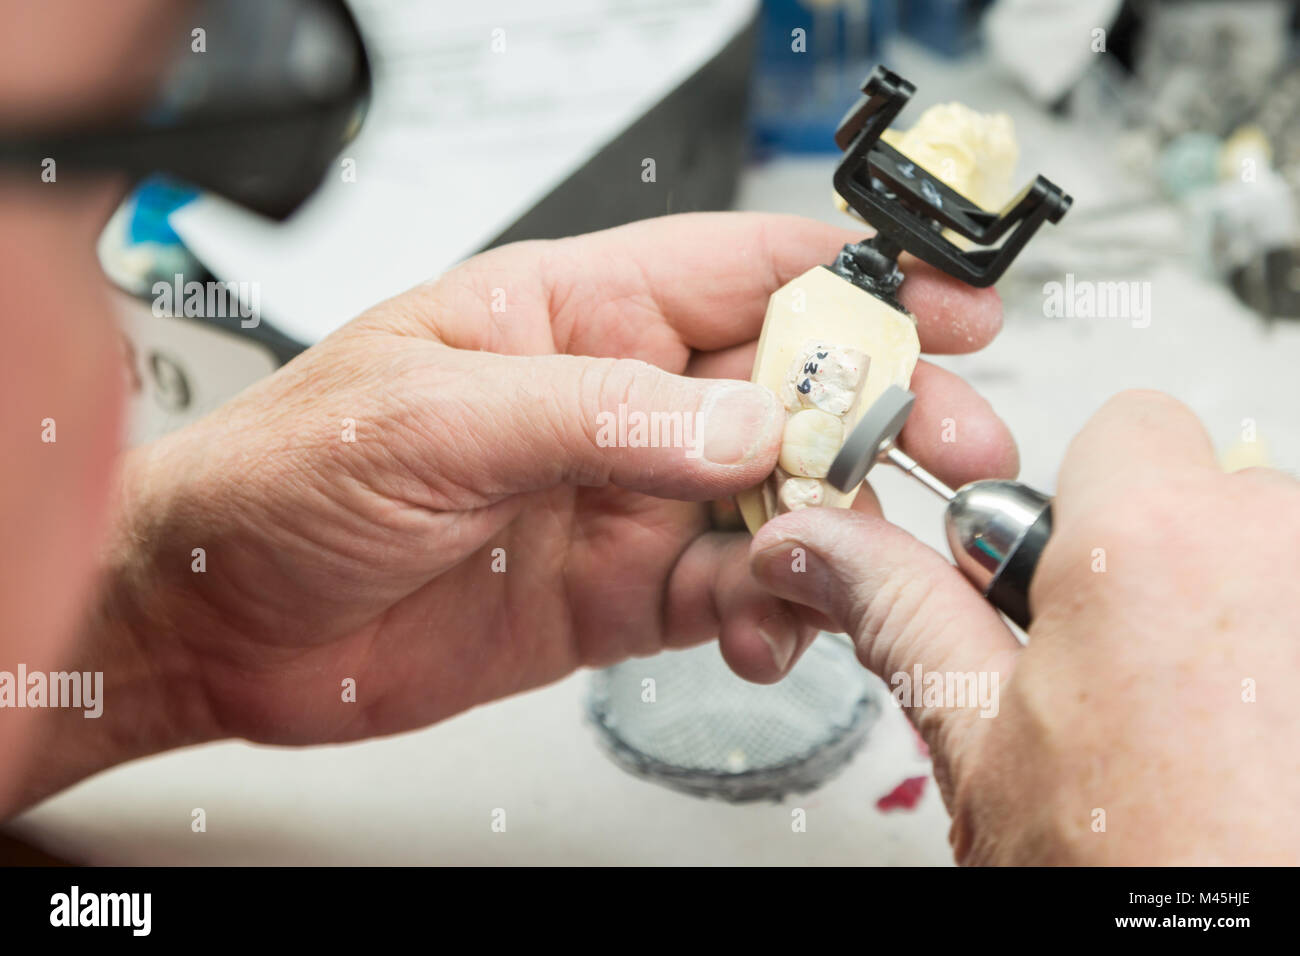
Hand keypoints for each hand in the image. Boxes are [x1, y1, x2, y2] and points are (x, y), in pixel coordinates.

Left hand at [26, 213, 1015, 809]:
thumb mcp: (428, 419)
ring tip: (863, 558)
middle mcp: (614, 402)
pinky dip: (774, 611)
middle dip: (882, 409)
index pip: (742, 270)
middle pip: (788, 385)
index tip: (949, 306)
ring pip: (776, 499)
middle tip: (953, 442)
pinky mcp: (617, 594)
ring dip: (838, 525)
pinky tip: (779, 626)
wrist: (220, 622)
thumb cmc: (281, 477)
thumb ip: (594, 418)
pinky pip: (730, 594)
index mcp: (571, 315)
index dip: (856, 279)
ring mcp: (624, 501)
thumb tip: (742, 425)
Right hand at [750, 390, 1299, 863]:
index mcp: (1151, 544)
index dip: (1080, 507)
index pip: (1128, 422)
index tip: (1064, 584)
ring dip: (1238, 614)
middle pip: (1209, 492)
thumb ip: (900, 609)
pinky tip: (1258, 745)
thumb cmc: (1130, 877)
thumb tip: (811, 543)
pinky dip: (1278, 655)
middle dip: (1160, 562)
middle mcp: (1281, 548)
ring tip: (1203, 730)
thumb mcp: (979, 743)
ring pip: (1274, 558)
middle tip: (1124, 678)